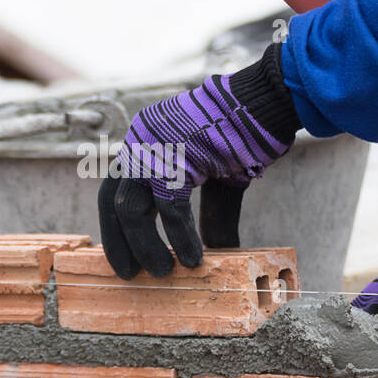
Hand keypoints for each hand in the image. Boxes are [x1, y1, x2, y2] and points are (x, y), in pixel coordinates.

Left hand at [98, 44, 301, 277]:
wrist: (266, 102)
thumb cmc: (245, 135)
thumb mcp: (217, 180)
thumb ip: (207, 214)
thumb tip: (216, 252)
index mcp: (143, 142)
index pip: (114, 189)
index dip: (116, 227)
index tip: (125, 257)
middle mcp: (139, 142)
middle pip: (111, 201)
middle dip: (119, 242)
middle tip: (131, 275)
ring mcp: (153, 147)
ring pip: (132, 209)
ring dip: (145, 247)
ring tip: (165, 272)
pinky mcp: (176, 157)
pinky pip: (170, 209)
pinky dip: (180, 238)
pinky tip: (193, 259)